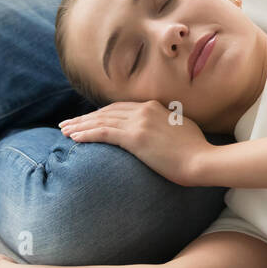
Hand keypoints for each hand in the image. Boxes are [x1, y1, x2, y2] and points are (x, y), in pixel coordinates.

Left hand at [59, 100, 212, 185]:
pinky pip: (103, 132)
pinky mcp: (134, 137)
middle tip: (68, 124)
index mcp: (155, 107)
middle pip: (106, 111)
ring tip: (64, 130)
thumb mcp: (180, 129)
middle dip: (85, 118)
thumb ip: (165, 124)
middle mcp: (144, 110)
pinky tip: (73, 138)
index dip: (101, 113)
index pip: (120, 107)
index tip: (88, 119)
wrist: (202, 160)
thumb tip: (158, 132)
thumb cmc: (195, 150)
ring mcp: (139, 122)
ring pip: (101, 120)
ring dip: (79, 125)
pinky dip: (86, 134)